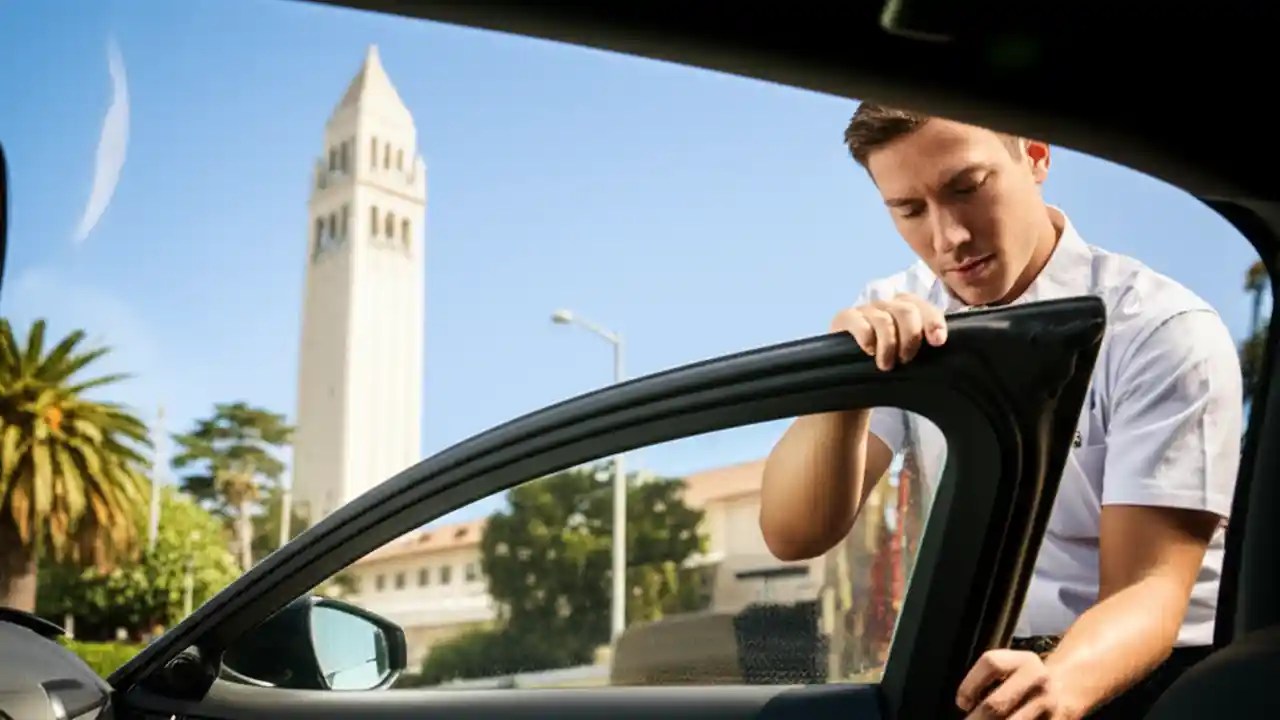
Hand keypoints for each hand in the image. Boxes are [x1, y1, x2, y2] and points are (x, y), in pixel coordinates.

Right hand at [829, 293, 947, 370]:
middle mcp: (887, 305)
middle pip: (906, 310)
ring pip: (884, 319)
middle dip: (911, 336)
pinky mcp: (844, 318)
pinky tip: (869, 352)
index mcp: (907, 310)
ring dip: (889, 345)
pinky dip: (867, 338)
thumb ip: (925, 346)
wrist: (853, 383)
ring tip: (886, 366)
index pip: (924, 307)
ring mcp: (865, 310)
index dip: (933, 322)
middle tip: (907, 359)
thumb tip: (942, 344)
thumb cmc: (887, 369)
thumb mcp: (910, 358)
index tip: (937, 342)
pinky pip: (859, 322)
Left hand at [956, 649, 1077, 719]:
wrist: (1064, 692)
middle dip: (976, 718)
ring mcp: (1048, 704)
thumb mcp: (1011, 669)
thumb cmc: (1023, 681)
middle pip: (996, 703)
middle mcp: (1038, 678)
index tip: (962, 703)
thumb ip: (987, 679)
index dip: (969, 685)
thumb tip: (964, 704)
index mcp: (1024, 660)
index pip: (991, 664)